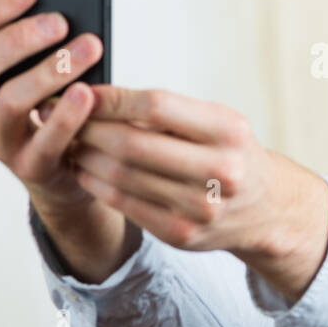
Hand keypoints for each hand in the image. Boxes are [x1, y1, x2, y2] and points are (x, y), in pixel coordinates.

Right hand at [0, 0, 106, 212]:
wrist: (65, 164)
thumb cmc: (47, 101)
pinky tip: (87, 93)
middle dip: (15, 39)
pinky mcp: (31, 168)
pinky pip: (46, 141)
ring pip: (10, 103)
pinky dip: (67, 115)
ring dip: (51, 70)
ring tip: (89, 47)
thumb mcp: (31, 68)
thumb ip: (32, 41)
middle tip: (59, 20)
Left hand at [57, 87, 327, 300]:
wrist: (265, 209)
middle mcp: (220, 171)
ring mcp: (201, 208)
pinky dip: (96, 184)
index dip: (111, 98)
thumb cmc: (232, 153)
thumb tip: (96, 96)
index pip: (156, 106)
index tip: (82, 91)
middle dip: (88, 127)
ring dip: (85, 155)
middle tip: (61, 115)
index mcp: (229, 131)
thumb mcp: (217, 121)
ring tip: (69, 140)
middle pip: (132, 144)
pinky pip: (125, 204)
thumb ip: (167, 110)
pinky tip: (85, 169)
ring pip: (122, 176)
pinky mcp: (182, 235)